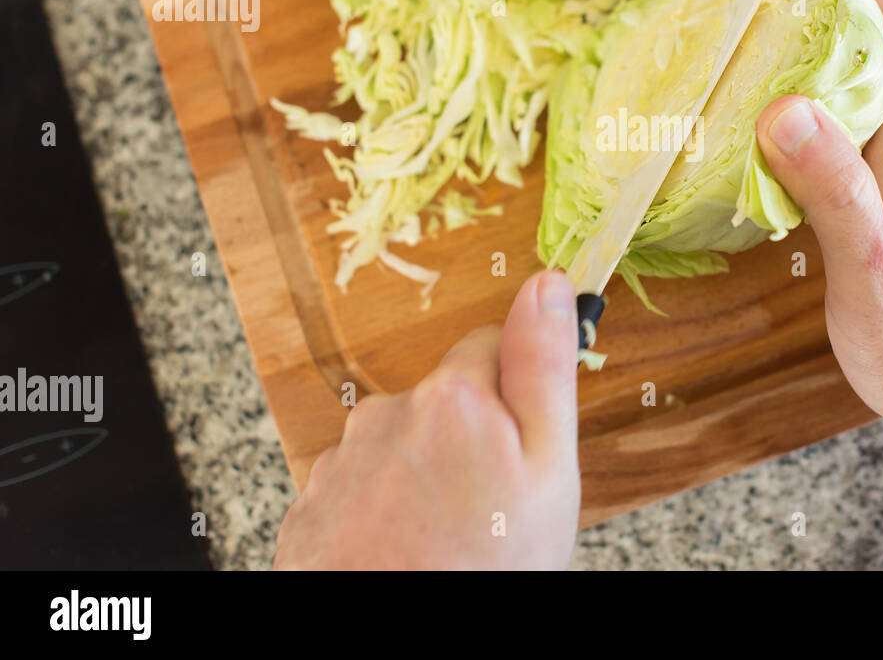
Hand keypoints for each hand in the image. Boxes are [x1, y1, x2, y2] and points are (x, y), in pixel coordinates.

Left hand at [273, 271, 580, 569]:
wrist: (394, 648)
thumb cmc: (485, 569)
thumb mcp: (547, 470)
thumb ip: (544, 366)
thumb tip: (549, 282)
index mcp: (450, 396)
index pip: (492, 345)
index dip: (516, 395)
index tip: (521, 444)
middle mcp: (384, 415)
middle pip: (443, 398)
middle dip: (468, 436)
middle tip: (491, 507)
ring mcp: (340, 463)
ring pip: (400, 445)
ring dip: (422, 475)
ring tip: (446, 538)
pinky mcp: (311, 508)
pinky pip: (360, 487)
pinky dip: (382, 510)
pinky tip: (405, 551)